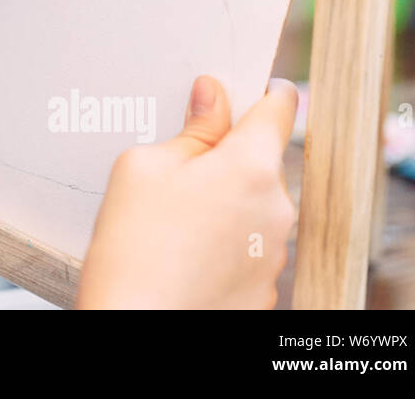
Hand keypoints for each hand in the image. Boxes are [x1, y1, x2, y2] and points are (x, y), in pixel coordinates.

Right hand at [78, 76, 299, 308]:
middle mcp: (277, 207)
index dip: (263, 93)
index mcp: (251, 165)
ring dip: (227, 204)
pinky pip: (251, 249)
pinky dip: (225, 244)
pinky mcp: (266, 289)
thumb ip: (191, 130)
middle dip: (228, 159)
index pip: (280, 107)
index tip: (247, 91)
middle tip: (179, 171)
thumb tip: (213, 98)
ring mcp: (276, 253)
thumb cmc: (133, 244)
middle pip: (262, 162)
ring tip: (174, 221)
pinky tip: (184, 253)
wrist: (136, 323)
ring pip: (256, 207)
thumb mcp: (145, 165)